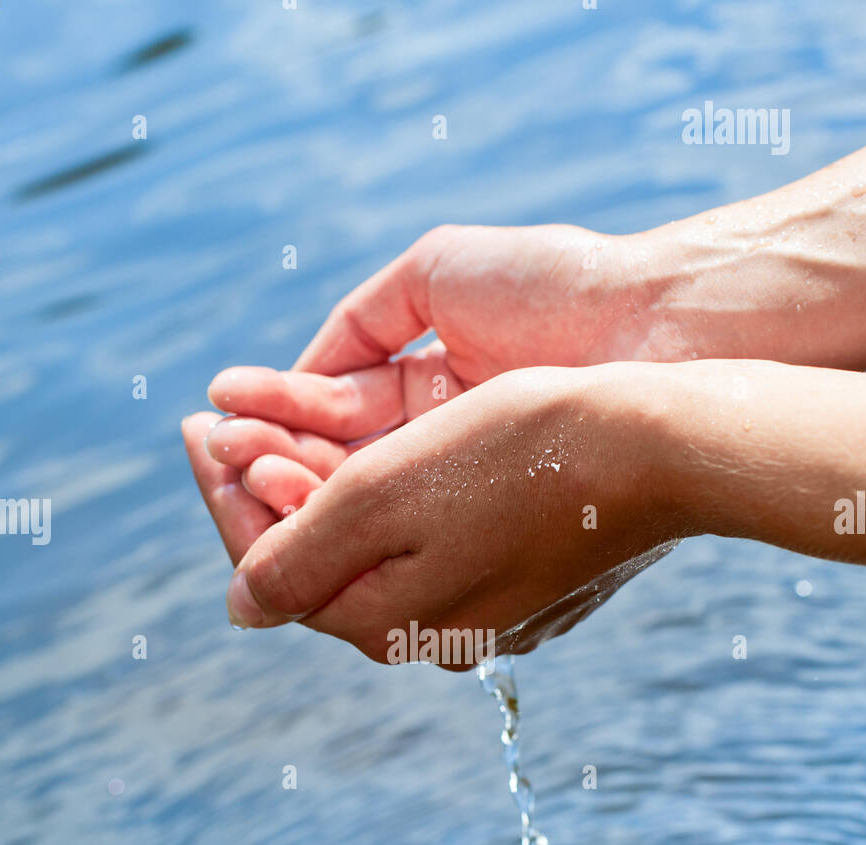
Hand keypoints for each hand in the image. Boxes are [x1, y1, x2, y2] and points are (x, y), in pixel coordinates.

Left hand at [185, 364, 679, 669]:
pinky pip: (420, 537)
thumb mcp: (383, 499)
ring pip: (368, 545)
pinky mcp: (512, 575)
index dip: (220, 497)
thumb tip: (238, 609)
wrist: (658, 446)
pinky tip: (372, 455)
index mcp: (385, 622)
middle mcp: (426, 631)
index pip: (269, 569)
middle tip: (216, 422)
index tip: (191, 427)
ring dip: (314, 485)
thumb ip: (295, 558)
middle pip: (317, 560)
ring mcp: (475, 608)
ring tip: (273, 425)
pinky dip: (379, 493)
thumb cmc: (522, 457)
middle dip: (260, 488)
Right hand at [197, 223, 650, 501]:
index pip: (328, 437)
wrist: (659, 330)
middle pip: (332, 486)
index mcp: (427, 406)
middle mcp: (442, 470)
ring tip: (225, 459)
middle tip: (206, 446)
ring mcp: (466, 513)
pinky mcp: (491, 545)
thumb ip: (353, 330)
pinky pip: (394, 539)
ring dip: (285, 489)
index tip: (214, 412)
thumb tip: (272, 390)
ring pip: (355, 517)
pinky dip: (333, 513)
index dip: (269, 429)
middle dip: (263, 466)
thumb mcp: (434, 278)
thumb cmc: (557, 291)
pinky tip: (275, 487)